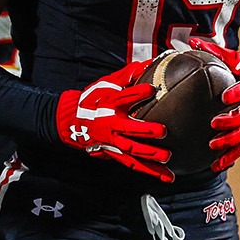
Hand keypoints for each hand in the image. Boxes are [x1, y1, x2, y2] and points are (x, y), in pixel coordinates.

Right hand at [55, 63, 170, 180]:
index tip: (152, 89)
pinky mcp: (115, 153)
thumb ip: (127, 75)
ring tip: (166, 158)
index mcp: (109, 104)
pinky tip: (165, 175)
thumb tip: (147, 64)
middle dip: (145, 131)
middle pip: (128, 130)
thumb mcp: (106, 83)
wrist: (72, 122)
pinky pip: (133, 164)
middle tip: (162, 131)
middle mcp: (111, 124)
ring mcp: (113, 141)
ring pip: (132, 151)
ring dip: (149, 155)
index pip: (123, 98)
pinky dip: (150, 170)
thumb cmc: (93, 100)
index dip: (136, 93)